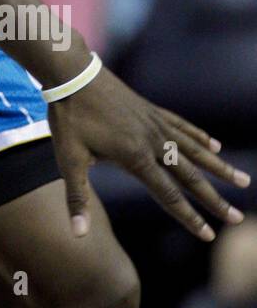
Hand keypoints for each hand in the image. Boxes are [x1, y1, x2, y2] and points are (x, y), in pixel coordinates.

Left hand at [48, 65, 249, 239]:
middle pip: (191, 176)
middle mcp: (153, 141)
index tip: (209, 235)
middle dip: (214, 200)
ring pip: (195, 150)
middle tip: (237, 219)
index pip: (169, 195)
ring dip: (220, 167)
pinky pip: (182, 126)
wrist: (72, 72)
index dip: (189, 218)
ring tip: (243, 181)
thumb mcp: (68, 159)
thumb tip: (78, 235)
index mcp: (135, 157)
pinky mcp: (151, 109)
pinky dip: (200, 137)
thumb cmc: (69, 118)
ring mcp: (155, 123)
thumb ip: (77, 198)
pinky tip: (215, 144)